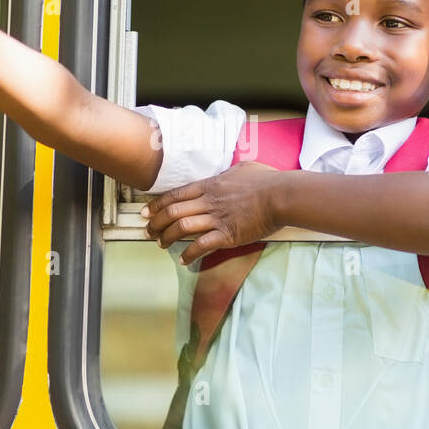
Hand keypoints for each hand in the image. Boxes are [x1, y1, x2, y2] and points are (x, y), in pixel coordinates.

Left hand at [141, 161, 284, 264]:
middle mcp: (208, 201)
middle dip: (156, 223)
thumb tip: (227, 173)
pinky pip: (201, 245)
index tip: (146, 212)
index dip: (157, 204)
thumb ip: (229, 172)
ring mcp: (217, 218)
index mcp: (210, 185)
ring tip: (161, 244)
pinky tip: (184, 260)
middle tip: (148, 231)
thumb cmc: (267, 180)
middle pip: (172, 211)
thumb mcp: (243, 168)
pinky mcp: (227, 235)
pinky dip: (189, 254)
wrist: (282, 195)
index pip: (175, 194)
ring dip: (167, 237)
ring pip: (181, 227)